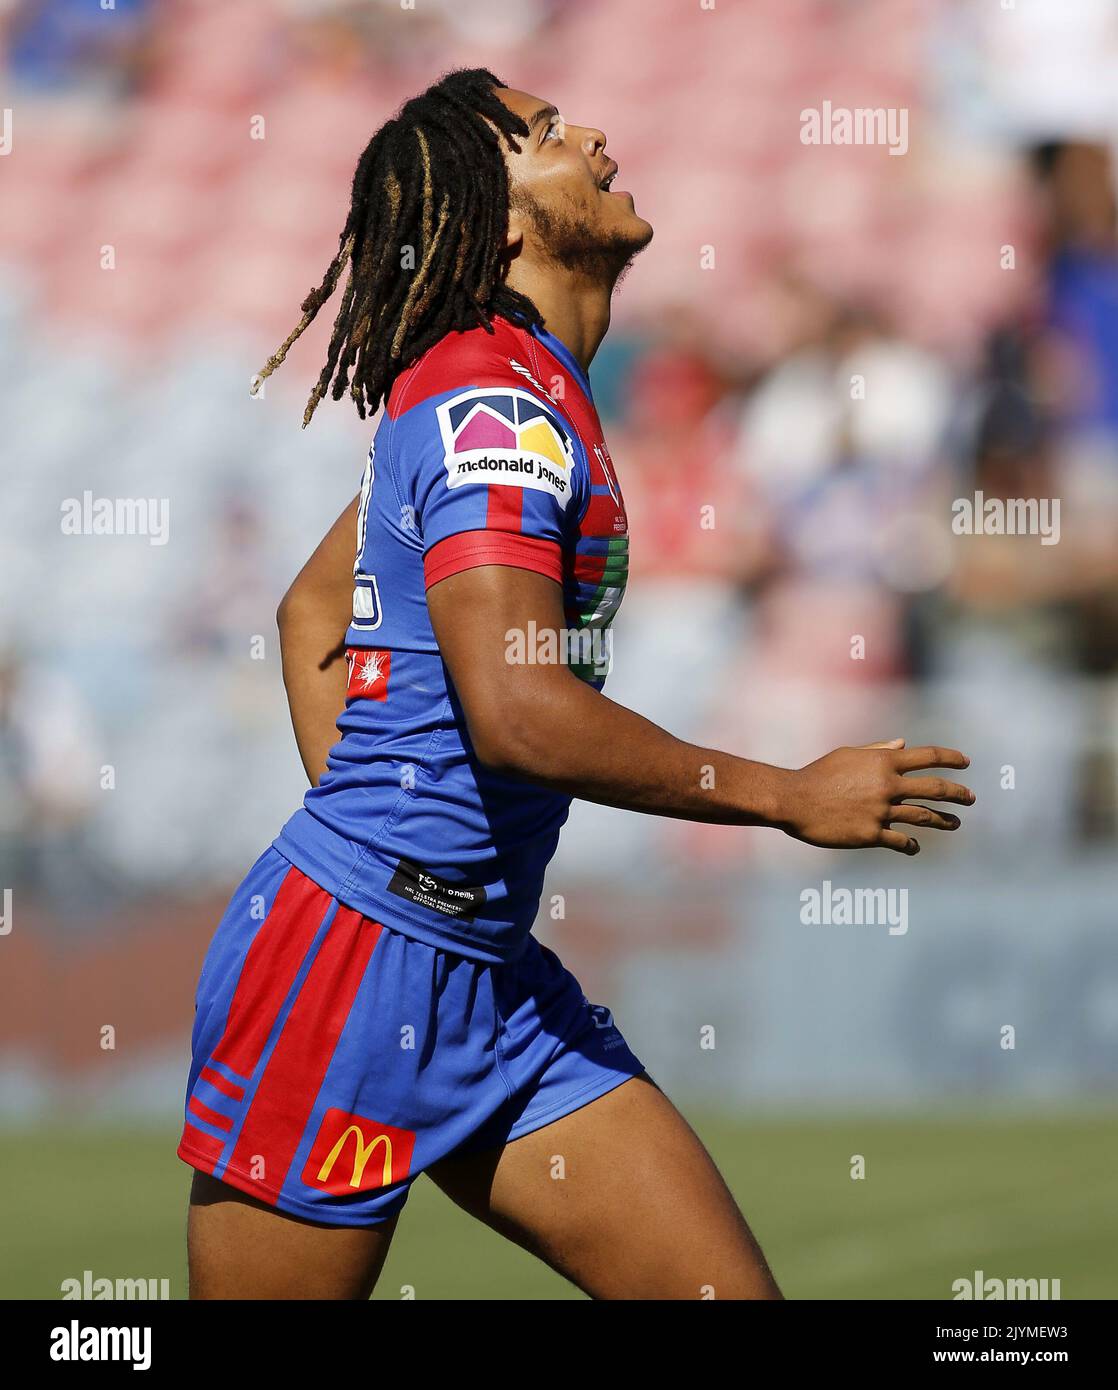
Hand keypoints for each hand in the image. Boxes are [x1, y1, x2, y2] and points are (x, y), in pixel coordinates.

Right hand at [780, 738, 973, 854]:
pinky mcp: (871, 834)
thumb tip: (903, 744)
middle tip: (971, 798)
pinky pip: (901, 840)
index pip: (929, 757)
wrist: (794, 800)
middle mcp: (888, 785)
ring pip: (924, 816)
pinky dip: (911, 844)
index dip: (952, 759)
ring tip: (955, 823)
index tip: (966, 763)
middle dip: (958, 793)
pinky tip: (915, 847)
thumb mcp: (849, 755)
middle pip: (936, 789)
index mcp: (884, 762)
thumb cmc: (819, 774)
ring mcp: (882, 811)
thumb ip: (878, 750)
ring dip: (944, 820)